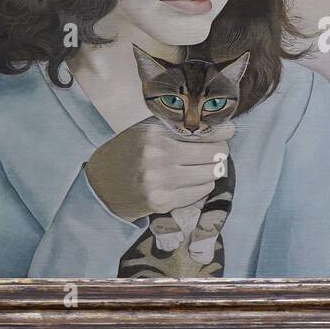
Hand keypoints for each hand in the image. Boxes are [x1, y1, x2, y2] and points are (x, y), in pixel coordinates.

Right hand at [84, 119, 234, 221]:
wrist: (100, 185)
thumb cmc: (130, 152)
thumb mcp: (149, 130)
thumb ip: (183, 127)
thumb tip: (229, 129)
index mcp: (155, 133)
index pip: (206, 132)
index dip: (222, 134)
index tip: (227, 133)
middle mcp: (158, 156)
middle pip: (215, 155)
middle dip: (220, 153)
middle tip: (215, 153)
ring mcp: (160, 181)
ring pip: (211, 175)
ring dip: (212, 171)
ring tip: (201, 167)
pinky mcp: (161, 202)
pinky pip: (200, 193)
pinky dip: (202, 187)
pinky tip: (191, 181)